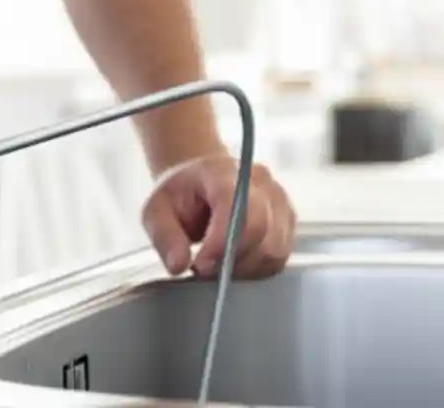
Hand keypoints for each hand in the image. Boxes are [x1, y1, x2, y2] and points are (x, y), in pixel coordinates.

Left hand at [141, 155, 294, 279]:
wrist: (201, 181)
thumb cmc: (181, 194)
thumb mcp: (156, 210)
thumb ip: (164, 237)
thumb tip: (179, 266)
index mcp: (224, 172)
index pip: (236, 206)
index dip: (221, 242)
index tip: (199, 265)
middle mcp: (260, 183)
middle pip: (261, 230)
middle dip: (231, 260)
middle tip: (204, 268)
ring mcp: (279, 201)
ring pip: (273, 249)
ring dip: (244, 268)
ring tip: (218, 265)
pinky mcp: (287, 223)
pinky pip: (279, 258)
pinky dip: (256, 270)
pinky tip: (235, 264)